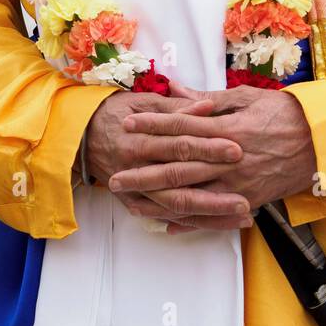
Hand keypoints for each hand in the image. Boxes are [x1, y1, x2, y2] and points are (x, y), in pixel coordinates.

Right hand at [85, 88, 251, 231]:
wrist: (80, 136)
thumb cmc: (115, 113)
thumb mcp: (143, 102)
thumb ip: (177, 108)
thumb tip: (208, 106)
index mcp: (140, 139)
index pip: (180, 145)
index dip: (209, 147)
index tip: (237, 149)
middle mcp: (137, 168)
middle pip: (181, 181)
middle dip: (216, 186)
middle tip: (246, 188)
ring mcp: (135, 191)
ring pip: (176, 207)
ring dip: (211, 213)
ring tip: (243, 214)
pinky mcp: (135, 204)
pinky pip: (167, 218)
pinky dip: (194, 223)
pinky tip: (220, 224)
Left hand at [110, 85, 316, 229]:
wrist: (322, 142)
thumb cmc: (284, 114)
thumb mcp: (246, 98)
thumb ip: (207, 99)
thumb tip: (175, 89)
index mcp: (227, 128)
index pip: (181, 126)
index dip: (152, 125)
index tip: (128, 124)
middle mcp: (228, 160)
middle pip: (177, 167)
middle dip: (143, 172)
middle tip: (116, 176)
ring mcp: (237, 185)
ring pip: (190, 196)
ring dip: (158, 201)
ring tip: (132, 202)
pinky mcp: (248, 201)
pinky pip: (213, 216)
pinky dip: (188, 221)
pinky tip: (166, 223)